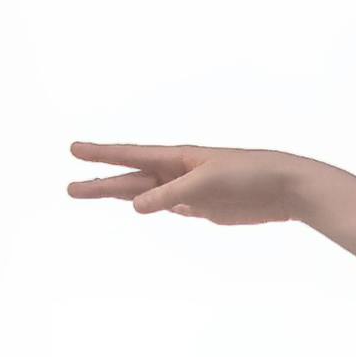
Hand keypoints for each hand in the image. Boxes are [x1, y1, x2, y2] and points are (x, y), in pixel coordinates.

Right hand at [68, 139, 343, 227]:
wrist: (287, 187)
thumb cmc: (250, 175)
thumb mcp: (207, 184)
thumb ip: (170, 194)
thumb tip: (134, 206)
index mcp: (179, 157)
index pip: (131, 155)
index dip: (102, 154)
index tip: (74, 149)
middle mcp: (178, 172)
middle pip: (131, 179)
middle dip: (100, 183)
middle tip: (69, 187)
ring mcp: (188, 190)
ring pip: (144, 194)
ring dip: (118, 196)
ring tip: (88, 194)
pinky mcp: (203, 207)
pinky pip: (168, 206)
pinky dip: (152, 207)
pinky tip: (138, 207)